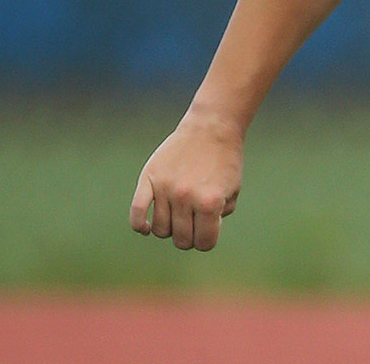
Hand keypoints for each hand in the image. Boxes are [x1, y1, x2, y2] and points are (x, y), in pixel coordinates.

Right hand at [129, 114, 244, 250]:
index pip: (205, 243)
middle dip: (190, 237)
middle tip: (194, 221)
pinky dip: (139, 225)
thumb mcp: (232, 191)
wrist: (211, 127)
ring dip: (170, 229)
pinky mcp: (149, 178)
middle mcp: (186, 197)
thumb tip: (199, 234)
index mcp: (209, 202)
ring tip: (178, 215)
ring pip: (160, 230)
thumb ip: (219, 217)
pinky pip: (137, 211)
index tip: (209, 229)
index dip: (208, 241)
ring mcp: (165, 187)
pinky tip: (146, 228)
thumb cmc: (225, 161)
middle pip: (182, 240)